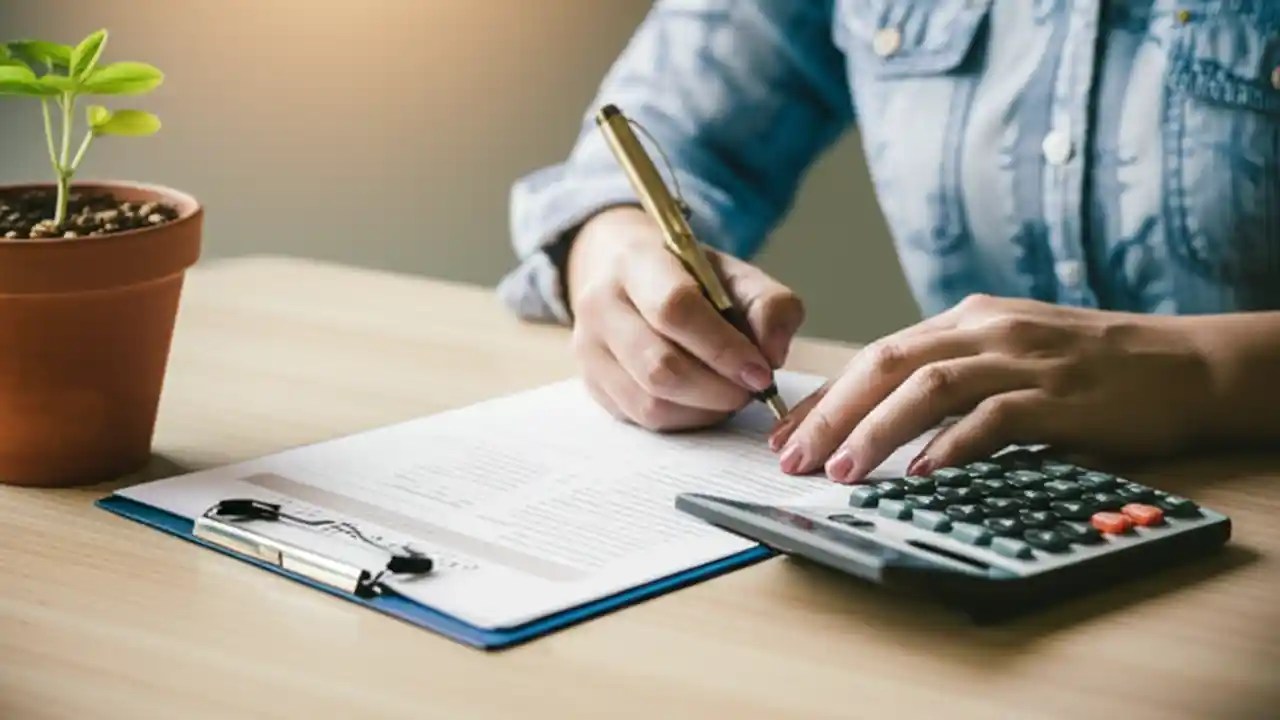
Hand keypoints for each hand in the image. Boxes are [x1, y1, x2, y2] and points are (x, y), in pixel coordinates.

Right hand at [566, 206, 803, 430]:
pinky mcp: (592, 385)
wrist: (621, 270)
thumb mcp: (734, 273)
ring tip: (730, 394)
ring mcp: (588, 349)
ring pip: (650, 403)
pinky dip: (685, 418)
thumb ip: (769, 306)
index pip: (674, 309)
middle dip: (718, 389)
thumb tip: (772, 357)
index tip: (761, 372)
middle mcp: (600, 305)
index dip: (723, 348)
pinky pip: (642, 420)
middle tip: (751, 389)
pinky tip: (703, 401)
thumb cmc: (686, 275)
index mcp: (636, 261)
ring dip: (704, 409)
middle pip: (660, 367)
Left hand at [769, 294, 1213, 481]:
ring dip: (877, 429)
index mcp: (966, 320)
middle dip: (832, 413)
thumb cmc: (1087, 367)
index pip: (877, 355)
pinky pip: (993, 417)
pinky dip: (953, 445)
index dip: (827, 397)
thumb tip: (879, 420)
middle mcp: (986, 330)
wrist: (1182, 364)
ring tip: (843, 470)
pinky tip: (922, 473)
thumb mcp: (1008, 354)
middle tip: (794, 459)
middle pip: (887, 363)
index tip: (788, 436)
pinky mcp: (1059, 395)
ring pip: (928, 386)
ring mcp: (1022, 359)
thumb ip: (951, 376)